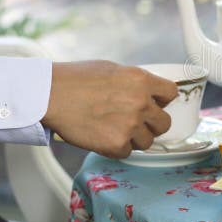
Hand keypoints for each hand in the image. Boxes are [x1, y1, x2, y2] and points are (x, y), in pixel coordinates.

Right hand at [42, 61, 176, 158]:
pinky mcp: (116, 144)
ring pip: (147, 141)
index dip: (163, 100)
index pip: (171, 93)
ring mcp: (130, 125)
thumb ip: (135, 82)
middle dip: (152, 123)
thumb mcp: (113, 69)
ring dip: (135, 138)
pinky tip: (103, 137)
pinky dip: (117, 148)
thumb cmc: (76, 79)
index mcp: (141, 80)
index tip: (155, 103)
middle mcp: (141, 103)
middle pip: (164, 123)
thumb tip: (148, 91)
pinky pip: (128, 152)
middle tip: (136, 122)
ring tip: (116, 130)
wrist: (49, 94)